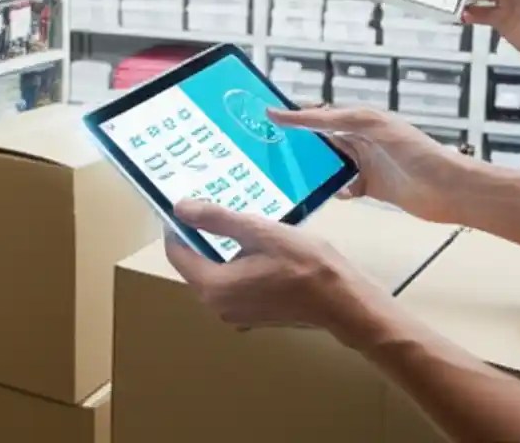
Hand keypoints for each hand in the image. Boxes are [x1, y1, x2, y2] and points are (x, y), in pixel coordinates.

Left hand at [165, 200, 389, 348]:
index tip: (184, 203)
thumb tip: (179, 208)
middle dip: (199, 236)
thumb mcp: (259, 232)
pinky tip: (253, 245)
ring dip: (218, 249)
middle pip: (194, 265)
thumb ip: (216, 220)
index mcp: (213, 287)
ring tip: (233, 220)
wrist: (343, 301)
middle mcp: (217, 306)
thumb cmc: (303, 263)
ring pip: (214, 274)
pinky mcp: (252, 316)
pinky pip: (232, 285)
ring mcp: (235, 315)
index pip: (177, 253)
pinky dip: (235, 264)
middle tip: (211, 205)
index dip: (177, 227)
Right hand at [267, 106, 473, 223]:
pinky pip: (340, 187)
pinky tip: (322, 193)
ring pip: (327, 165)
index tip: (264, 118)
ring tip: (283, 174)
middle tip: (266, 149)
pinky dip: (331, 190)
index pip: (318, 113)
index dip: (294, 115)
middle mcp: (359, 139)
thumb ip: (326, 119)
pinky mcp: (369, 187)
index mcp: (360, 118)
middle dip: (296, 144)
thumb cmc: (412, 151)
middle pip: (320, 140)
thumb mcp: (367, 125)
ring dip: (311, 169)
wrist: (447, 189)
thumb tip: (283, 112)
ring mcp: (364, 164)